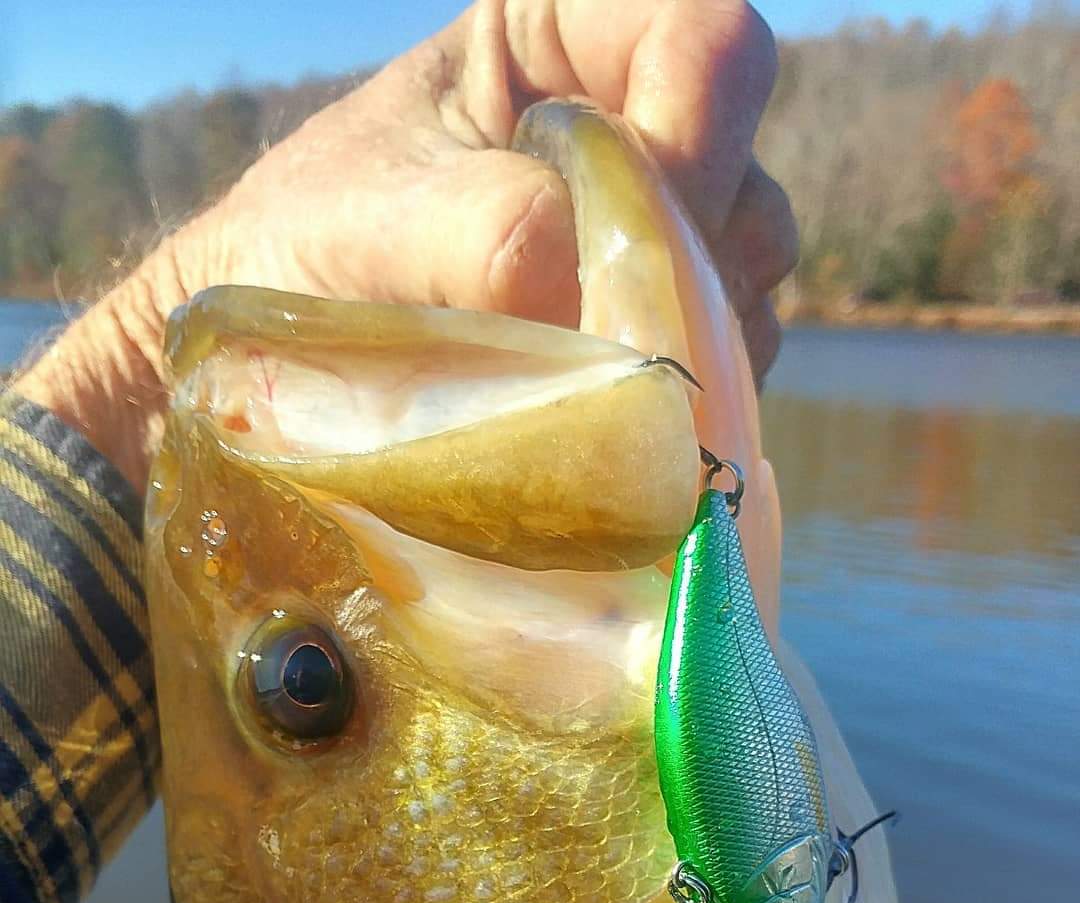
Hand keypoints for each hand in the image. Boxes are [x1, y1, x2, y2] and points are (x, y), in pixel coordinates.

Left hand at [15, 0, 796, 492]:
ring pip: (746, 273)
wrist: (274, 366)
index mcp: (560, 39)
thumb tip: (607, 302)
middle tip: (587, 332)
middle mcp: (626, 126)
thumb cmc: (302, 255)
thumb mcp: (378, 220)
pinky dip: (680, 394)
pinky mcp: (653, 326)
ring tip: (578, 386)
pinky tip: (602, 419)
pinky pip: (725, 354)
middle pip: (741, 168)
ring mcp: (650, 233)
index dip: (695, 131)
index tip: (625, 231)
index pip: (703, 38)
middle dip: (684, 260)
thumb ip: (493, 233)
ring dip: (686, 341)